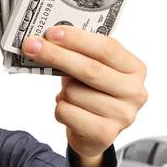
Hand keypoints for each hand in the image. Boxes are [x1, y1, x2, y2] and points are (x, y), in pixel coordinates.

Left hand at [21, 26, 146, 166]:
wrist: (96, 133)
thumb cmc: (93, 93)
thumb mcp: (94, 68)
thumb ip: (80, 53)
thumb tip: (48, 40)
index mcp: (135, 69)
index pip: (107, 48)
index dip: (77, 39)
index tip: (52, 32)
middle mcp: (135, 92)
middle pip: (90, 68)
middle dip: (56, 55)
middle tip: (32, 46)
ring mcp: (122, 115)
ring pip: (73, 92)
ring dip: (63, 91)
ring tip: (70, 95)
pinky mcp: (105, 134)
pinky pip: (66, 112)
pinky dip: (60, 109)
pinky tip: (70, 111)